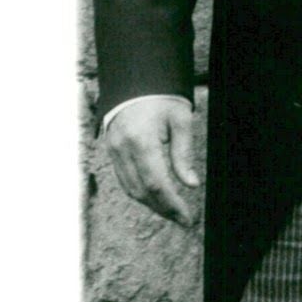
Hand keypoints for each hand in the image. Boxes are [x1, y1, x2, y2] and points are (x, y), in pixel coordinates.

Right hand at [104, 95, 199, 225]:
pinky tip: (156, 198)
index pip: (156, 183)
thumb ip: (183, 155)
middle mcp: (122, 148)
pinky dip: (140, 192)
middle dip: (163, 209)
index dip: (171, 204)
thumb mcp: (181, 121)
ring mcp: (113, 150)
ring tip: (173, 213)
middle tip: (183, 220)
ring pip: (130, 189)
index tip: (187, 217)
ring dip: (151, 204)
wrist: (136, 81)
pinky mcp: (111, 150)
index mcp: (140, 140)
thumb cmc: (162, 98)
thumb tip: (191, 184)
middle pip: (141, 191)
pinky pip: (124, 179)